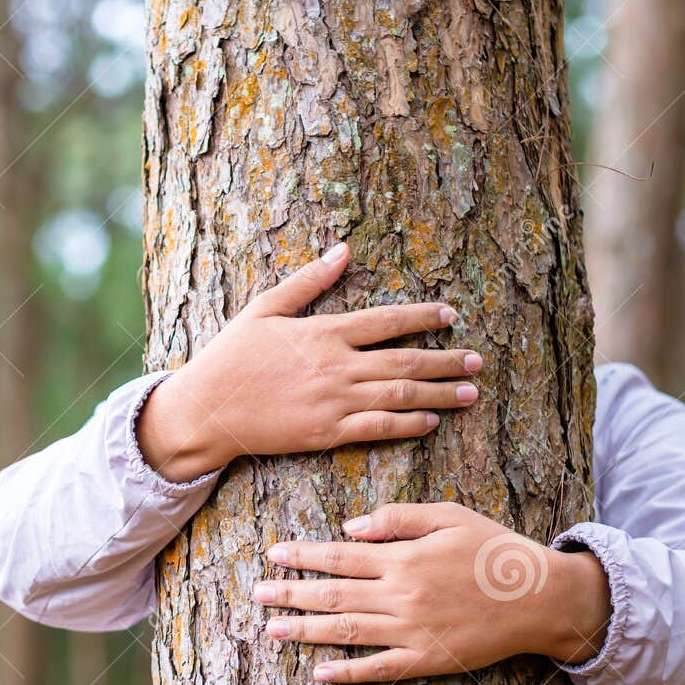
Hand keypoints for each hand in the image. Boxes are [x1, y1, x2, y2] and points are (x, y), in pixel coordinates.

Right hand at [136, 243, 482, 481]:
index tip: (450, 314)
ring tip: (470, 392)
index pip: (386, 320)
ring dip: (440, 393)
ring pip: (400, 394)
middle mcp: (336, 366)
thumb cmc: (230, 357)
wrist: (207, 410)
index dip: (423, 316)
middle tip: (477, 360)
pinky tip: (431, 420)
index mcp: (323, 332)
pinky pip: (379, 427)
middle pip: (404, 359)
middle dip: (445, 359)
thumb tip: (343, 251)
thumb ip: (308, 282)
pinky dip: (409, 423)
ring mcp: (334, 402)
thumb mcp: (264, 309)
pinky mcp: (327, 433)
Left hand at [254, 503, 611, 683]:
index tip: (273, 555)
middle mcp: (400, 596)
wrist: (540, 597)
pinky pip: (380, 668)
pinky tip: (319, 673)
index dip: (302, 556)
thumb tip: (348, 527)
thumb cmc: (493, 550)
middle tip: (257, 595)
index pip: (339, 556)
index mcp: (403, 558)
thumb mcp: (448, 516)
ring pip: (347, 632)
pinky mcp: (427, 659)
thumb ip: (396, 518)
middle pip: (333, 595)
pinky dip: (348, 672)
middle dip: (291, 595)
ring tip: (273, 630)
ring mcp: (412, 631)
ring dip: (306, 632)